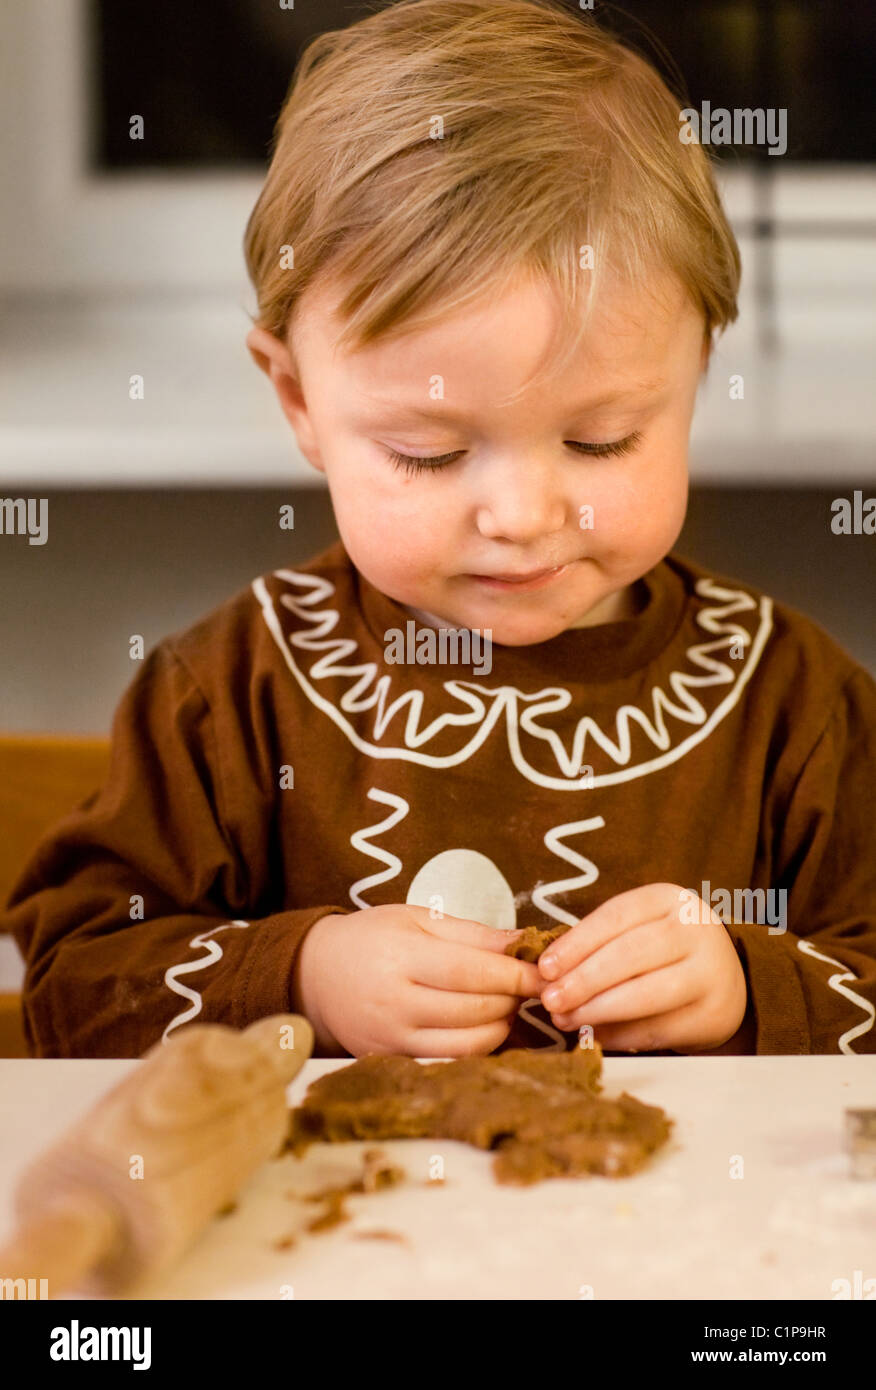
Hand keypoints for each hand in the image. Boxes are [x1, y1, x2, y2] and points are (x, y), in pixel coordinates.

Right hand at [293, 904, 542, 1056]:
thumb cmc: (370, 938)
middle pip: (474, 1009)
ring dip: (500, 1025)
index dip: (514, 975)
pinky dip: (477, 1045)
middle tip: (524, 985)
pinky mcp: (393, 1060)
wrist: (316, 976)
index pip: (471, 972)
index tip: (542, 974)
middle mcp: (395, 1002)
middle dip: (511, 998)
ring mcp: (393, 1037)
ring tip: (503, 1004)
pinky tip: (482, 1025)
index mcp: (401, 955)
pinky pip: (450, 1060)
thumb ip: (471, 933)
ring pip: (468, 1043)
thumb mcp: (415, 918)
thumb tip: (523, 942)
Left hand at [536, 884, 747, 1052]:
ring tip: (565, 1020)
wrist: (726, 979)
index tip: (545, 967)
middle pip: (631, 954)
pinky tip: (595, 1036)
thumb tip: (539, 967)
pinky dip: (620, 1035)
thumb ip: (591, 944)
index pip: (616, 916)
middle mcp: (696, 930)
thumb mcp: (635, 930)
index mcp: (669, 899)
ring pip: (646, 994)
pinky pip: (658, 1029)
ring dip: (598, 1011)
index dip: (577, 943)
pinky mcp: (713, 1013)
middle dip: (583, 980)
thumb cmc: (662, 950)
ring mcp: (710, 972)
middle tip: (550, 1000)